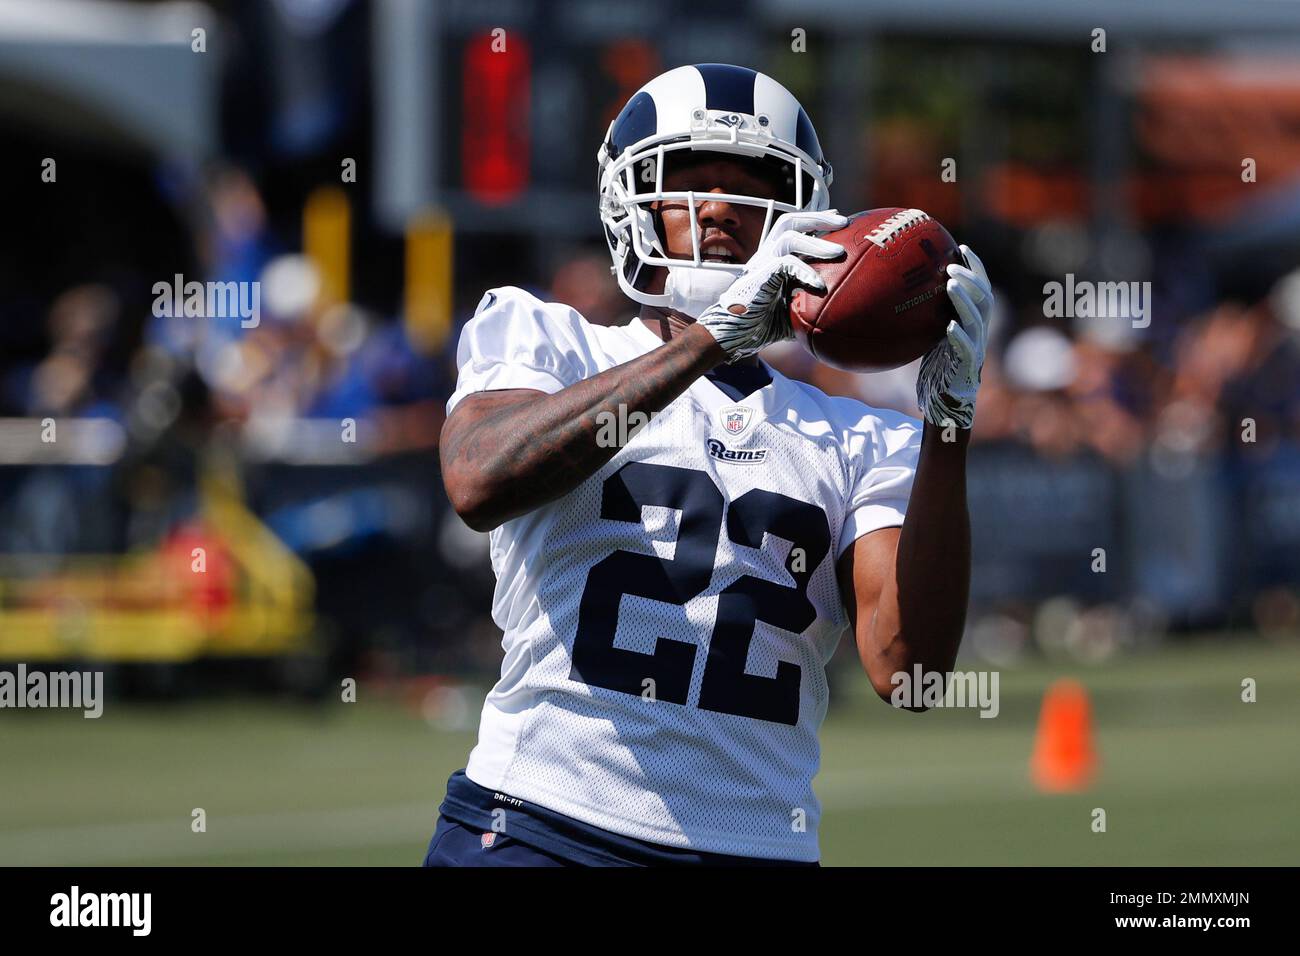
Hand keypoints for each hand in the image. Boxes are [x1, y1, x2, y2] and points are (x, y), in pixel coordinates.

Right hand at [696, 209, 847, 362]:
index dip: (815, 221)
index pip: (794, 229)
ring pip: (788, 236)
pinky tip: (819, 285)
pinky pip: (785, 263)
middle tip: (844, 221)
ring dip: (816, 242)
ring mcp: (760, 263)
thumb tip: (838, 310)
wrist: (731, 336)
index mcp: (773, 259)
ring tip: (838, 252)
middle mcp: (765, 255)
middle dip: (818, 217)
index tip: (839, 220)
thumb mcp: (792, 311)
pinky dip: (805, 271)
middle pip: (790, 221)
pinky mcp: (758, 275)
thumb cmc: (759, 327)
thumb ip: (810, 303)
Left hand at [916, 244, 992, 428]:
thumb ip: (925, 316)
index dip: (975, 268)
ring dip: (964, 300)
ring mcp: (975, 349)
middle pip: (983, 299)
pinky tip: (949, 327)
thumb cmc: (935, 370)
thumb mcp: (929, 337)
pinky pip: (966, 349)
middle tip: (952, 265)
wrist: (944, 403)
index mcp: (972, 322)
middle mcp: (977, 332)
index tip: (961, 247)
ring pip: (977, 320)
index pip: (980, 289)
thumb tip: (895, 292)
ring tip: (951, 285)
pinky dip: (959, 337)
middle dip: (971, 278)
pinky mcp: (967, 367)